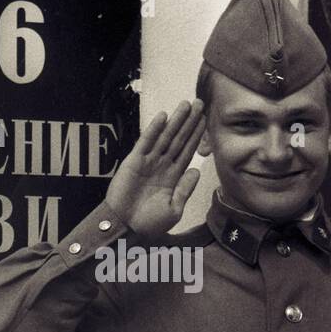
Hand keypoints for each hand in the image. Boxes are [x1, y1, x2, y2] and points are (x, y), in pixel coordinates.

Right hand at [105, 99, 204, 236]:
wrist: (125, 228)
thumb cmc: (149, 224)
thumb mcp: (174, 209)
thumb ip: (185, 189)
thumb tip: (196, 169)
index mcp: (173, 177)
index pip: (187, 151)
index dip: (196, 136)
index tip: (205, 120)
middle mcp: (162, 166)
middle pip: (179, 139)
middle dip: (189, 122)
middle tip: (200, 103)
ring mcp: (148, 162)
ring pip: (165, 137)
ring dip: (175, 121)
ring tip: (186, 105)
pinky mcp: (134, 161)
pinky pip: (146, 142)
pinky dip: (154, 129)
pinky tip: (163, 116)